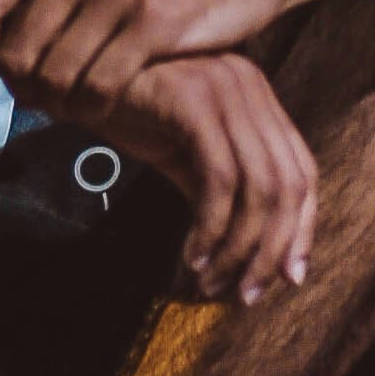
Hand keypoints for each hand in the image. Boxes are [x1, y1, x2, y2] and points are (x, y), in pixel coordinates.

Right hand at [102, 40, 317, 301]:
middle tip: (246, 294)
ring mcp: (223, 85)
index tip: (290, 277)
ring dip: (238, 249)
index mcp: (257, 95)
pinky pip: (218, 179)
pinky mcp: (193, 98)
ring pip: (257, 187)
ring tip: (212, 282)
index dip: (302, 228)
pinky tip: (191, 255)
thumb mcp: (187, 159)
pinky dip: (210, 227)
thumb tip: (261, 260)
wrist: (72, 81)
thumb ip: (227, 195)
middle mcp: (249, 83)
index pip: (302, 170)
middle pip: (287, 184)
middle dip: (271, 251)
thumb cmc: (131, 116)